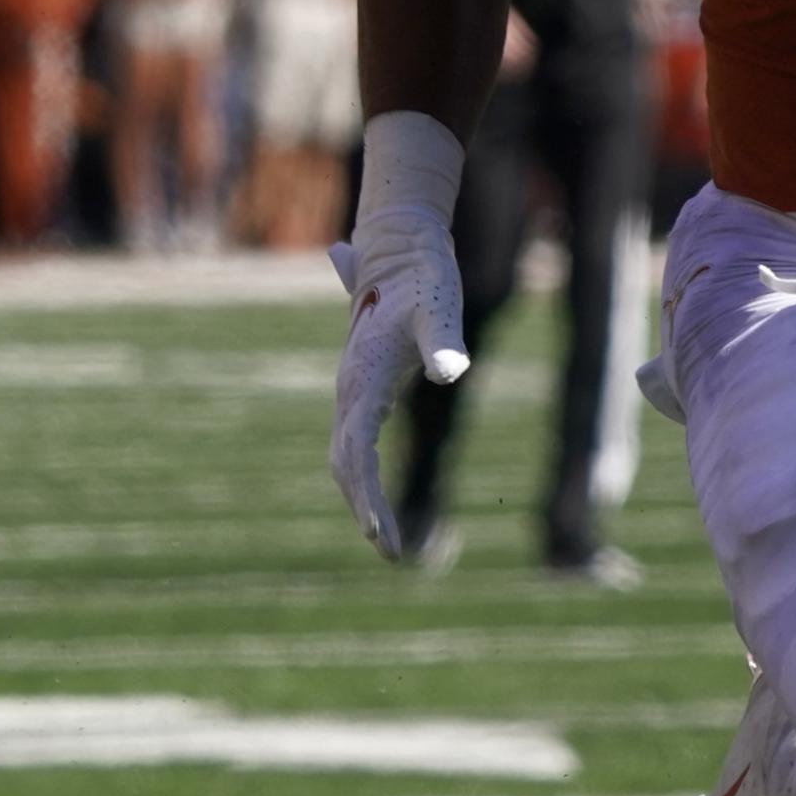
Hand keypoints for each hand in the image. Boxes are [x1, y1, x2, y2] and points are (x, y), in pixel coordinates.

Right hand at [326, 115, 469, 561]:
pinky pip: (355, 443)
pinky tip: (382, 502)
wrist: (399, 242)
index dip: (369, 498)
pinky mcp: (363, 385)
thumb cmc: (426, 276)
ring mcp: (352, 388)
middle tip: (394, 553)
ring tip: (390, 540)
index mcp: (361, 378)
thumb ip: (443, 341)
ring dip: (362, 498)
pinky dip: (364, 477)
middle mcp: (348, 387)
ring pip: (345, 456)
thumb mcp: (441, 308)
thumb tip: (451, 369)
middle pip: (344, 463)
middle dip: (365, 510)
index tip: (388, 536)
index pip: (356, 453)